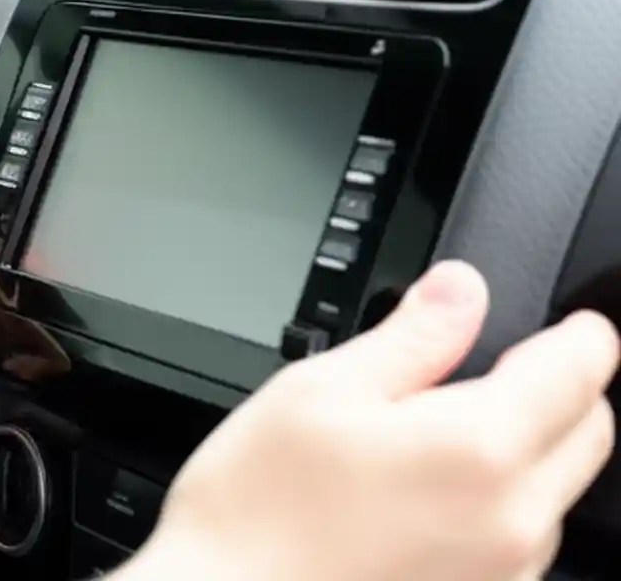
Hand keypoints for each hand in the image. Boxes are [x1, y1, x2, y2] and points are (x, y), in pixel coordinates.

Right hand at [120, 261, 618, 580]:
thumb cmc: (255, 509)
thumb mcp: (319, 389)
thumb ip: (411, 337)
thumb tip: (460, 290)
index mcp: (478, 446)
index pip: (583, 368)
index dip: (577, 332)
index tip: (566, 323)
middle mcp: (511, 519)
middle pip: (591, 432)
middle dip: (562, 390)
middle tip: (494, 372)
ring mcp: (502, 572)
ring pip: (558, 490)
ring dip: (529, 452)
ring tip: (436, 443)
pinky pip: (524, 542)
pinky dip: (498, 507)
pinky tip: (425, 499)